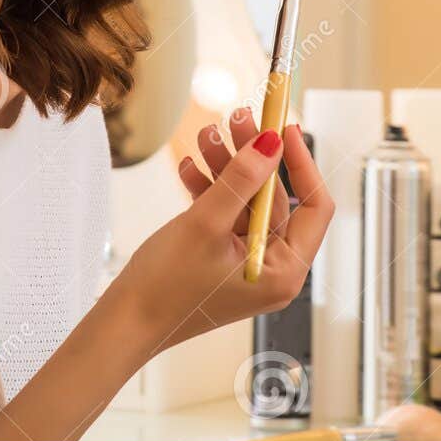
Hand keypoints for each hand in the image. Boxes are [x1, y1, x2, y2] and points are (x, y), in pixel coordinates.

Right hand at [114, 111, 334, 356]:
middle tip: (238, 118)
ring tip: (207, 134)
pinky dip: (210, 190)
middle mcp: (272, 269)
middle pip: (274, 198)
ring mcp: (247, 264)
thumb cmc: (166, 289)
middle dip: (253, 156)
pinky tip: (190, 168)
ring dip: (226, 167)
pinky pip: (225, 215)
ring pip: (246, 201)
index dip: (303, 163)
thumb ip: (241, 180)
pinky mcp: (222, 259)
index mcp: (284, 272)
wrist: (125, 322)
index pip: (315, 207)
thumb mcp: (206, 225)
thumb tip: (271, 143)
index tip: (285, 128)